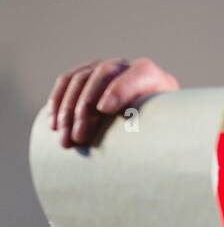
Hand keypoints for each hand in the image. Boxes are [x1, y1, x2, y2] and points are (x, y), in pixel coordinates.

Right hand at [47, 56, 179, 147]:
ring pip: (81, 79)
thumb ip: (161, 136)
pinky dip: (58, 100)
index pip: (140, 74)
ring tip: (65, 140)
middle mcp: (129, 68)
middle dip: (86, 108)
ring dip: (67, 109)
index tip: (104, 110)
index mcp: (155, 80)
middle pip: (103, 76)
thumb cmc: (159, 136)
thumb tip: (148, 158)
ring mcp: (106, 69)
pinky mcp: (87, 75)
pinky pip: (67, 80)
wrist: (152, 126)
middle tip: (79, 138)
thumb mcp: (166, 136)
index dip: (120, 89)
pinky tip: (53, 122)